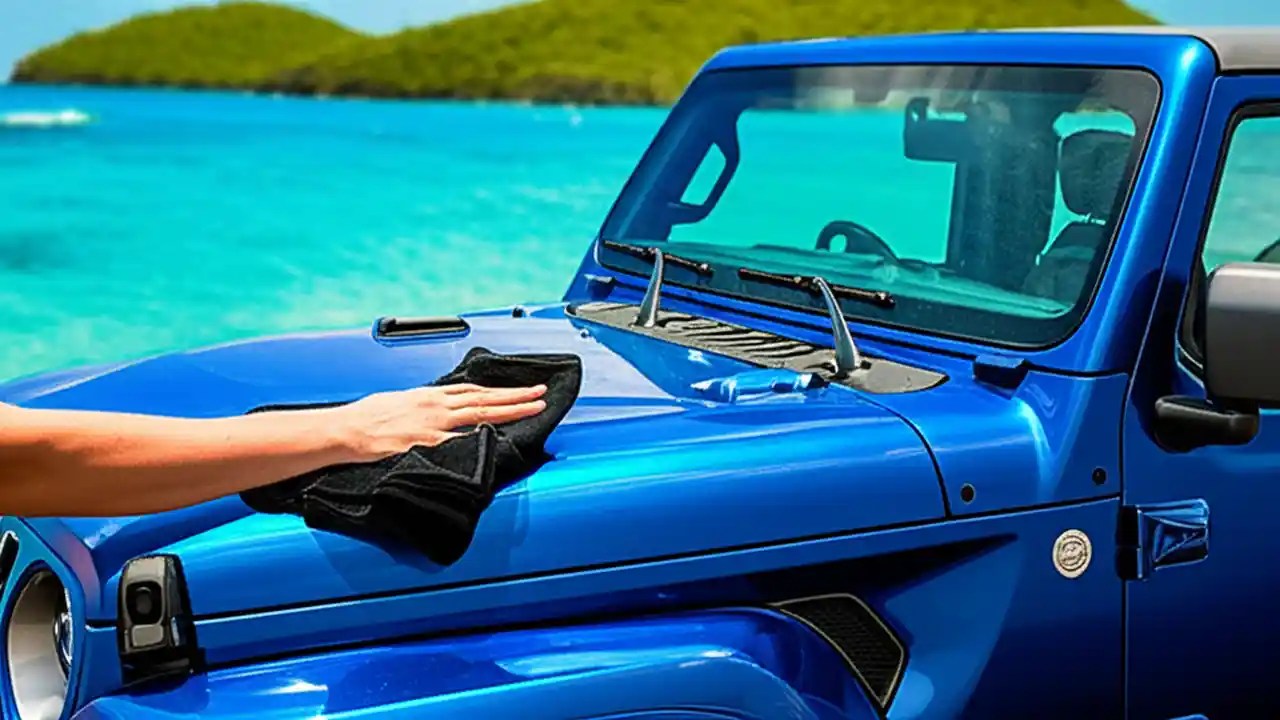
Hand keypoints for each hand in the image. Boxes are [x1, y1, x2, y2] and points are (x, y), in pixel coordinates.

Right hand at [328, 383, 547, 461]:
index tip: (523, 390)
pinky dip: (481, 437)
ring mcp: (434, 425)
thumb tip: (443, 410)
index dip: (501, 391)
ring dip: (510, 410)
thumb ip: (426, 407)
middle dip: (517, 396)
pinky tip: (501, 436)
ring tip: (534, 408)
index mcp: (430, 396)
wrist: (345, 430)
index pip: (475, 390)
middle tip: (541, 394)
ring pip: (481, 412)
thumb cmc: (367, 419)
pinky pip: (461, 440)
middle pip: (485, 398)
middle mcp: (436, 406)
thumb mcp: (401, 403)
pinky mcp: (426, 443)